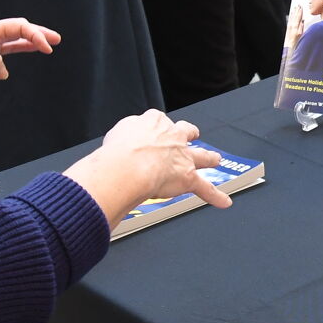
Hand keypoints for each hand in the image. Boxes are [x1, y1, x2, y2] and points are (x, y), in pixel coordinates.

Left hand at [0, 19, 60, 92]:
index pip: (19, 28)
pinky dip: (10, 63)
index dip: (35, 35)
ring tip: (45, 47)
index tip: (47, 48)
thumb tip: (3, 72)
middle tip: (56, 40)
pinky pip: (0, 61)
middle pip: (19, 32)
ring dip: (28, 46)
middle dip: (38, 35)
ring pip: (12, 46)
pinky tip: (10, 70)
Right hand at [64, 110, 229, 225]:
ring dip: (208, 158)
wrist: (129, 163)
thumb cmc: (116, 152)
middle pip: (183, 131)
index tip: (152, 133)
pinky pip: (205, 188)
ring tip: (214, 159)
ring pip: (201, 155)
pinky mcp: (187, 176)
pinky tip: (225, 202)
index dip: (155, 129)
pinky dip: (216, 196)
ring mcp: (181, 155)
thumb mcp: (111, 139)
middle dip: (187, 133)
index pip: (155, 121)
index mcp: (150, 123)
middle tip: (189, 134)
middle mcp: (170, 135)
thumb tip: (97, 164)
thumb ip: (113, 146)